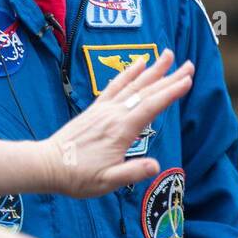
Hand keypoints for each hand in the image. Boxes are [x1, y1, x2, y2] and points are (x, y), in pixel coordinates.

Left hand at [43, 49, 193, 198]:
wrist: (47, 165)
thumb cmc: (77, 177)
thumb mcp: (107, 182)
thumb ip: (132, 173)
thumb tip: (156, 166)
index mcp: (120, 131)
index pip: (151, 107)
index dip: (170, 93)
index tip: (187, 80)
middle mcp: (113, 115)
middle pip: (146, 92)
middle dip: (169, 78)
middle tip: (189, 65)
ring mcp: (103, 110)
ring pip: (132, 85)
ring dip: (152, 70)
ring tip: (167, 55)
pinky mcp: (95, 109)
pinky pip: (114, 86)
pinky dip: (127, 73)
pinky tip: (137, 64)